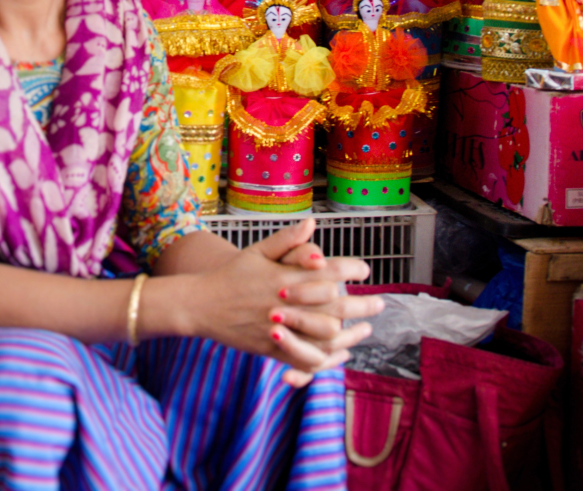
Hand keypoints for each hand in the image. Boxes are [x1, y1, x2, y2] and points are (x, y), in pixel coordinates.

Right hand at [184, 219, 383, 384]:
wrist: (201, 304)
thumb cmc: (233, 274)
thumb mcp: (258, 250)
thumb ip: (288, 240)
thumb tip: (312, 223)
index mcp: (285, 276)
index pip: (328, 271)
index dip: (351, 269)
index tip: (365, 270)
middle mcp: (286, 303)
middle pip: (333, 306)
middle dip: (361, 305)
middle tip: (380, 303)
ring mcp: (280, 328)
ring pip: (323, 336)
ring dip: (349, 334)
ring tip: (365, 329)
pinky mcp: (271, 349)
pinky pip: (303, 358)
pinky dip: (324, 358)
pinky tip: (339, 353)